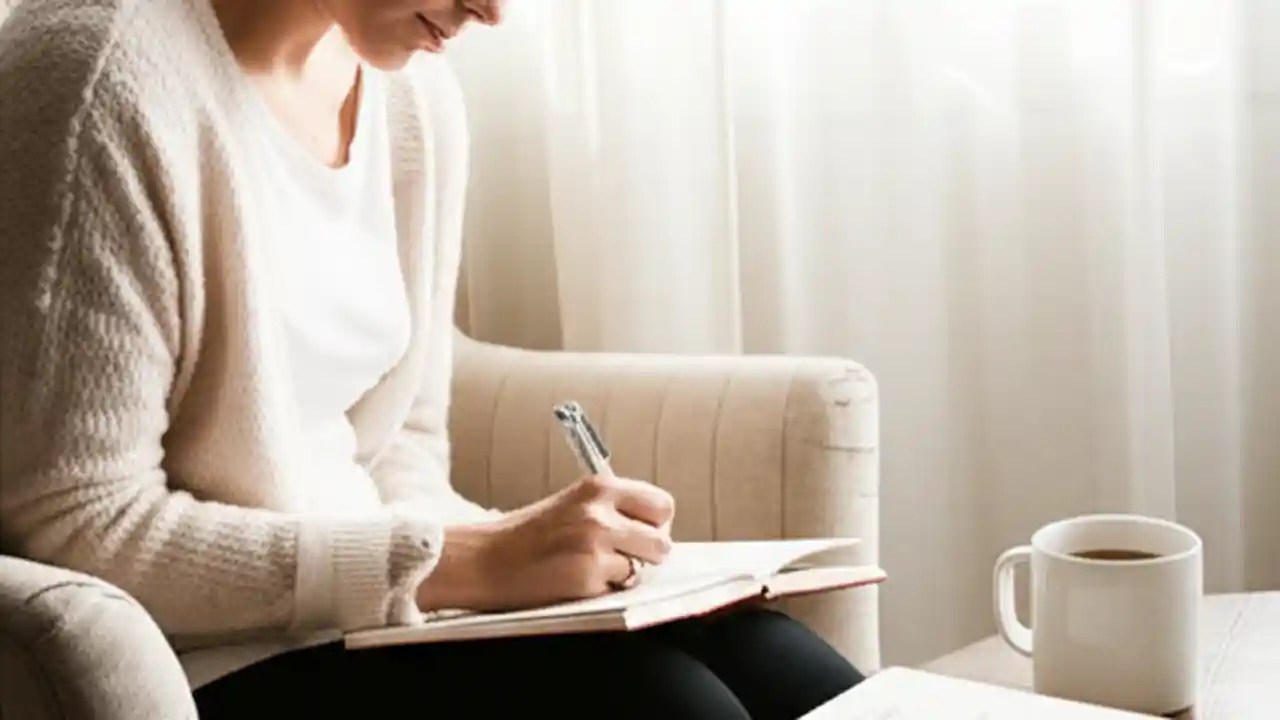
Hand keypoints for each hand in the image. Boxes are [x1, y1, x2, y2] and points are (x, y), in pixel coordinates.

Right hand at [416, 474, 675, 611]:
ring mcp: (594, 545)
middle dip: (647, 555)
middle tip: (622, 558)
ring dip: (624, 574)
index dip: (656, 524)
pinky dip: (602, 590)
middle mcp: (600, 512)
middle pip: (662, 541)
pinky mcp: (586, 576)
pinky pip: (617, 589)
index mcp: (599, 487)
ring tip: (592, 568)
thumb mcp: (573, 504)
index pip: (662, 505)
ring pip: (643, 568)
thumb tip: (657, 532)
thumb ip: (613, 510)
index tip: (641, 534)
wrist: (484, 559)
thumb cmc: (529, 535)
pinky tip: (574, 580)